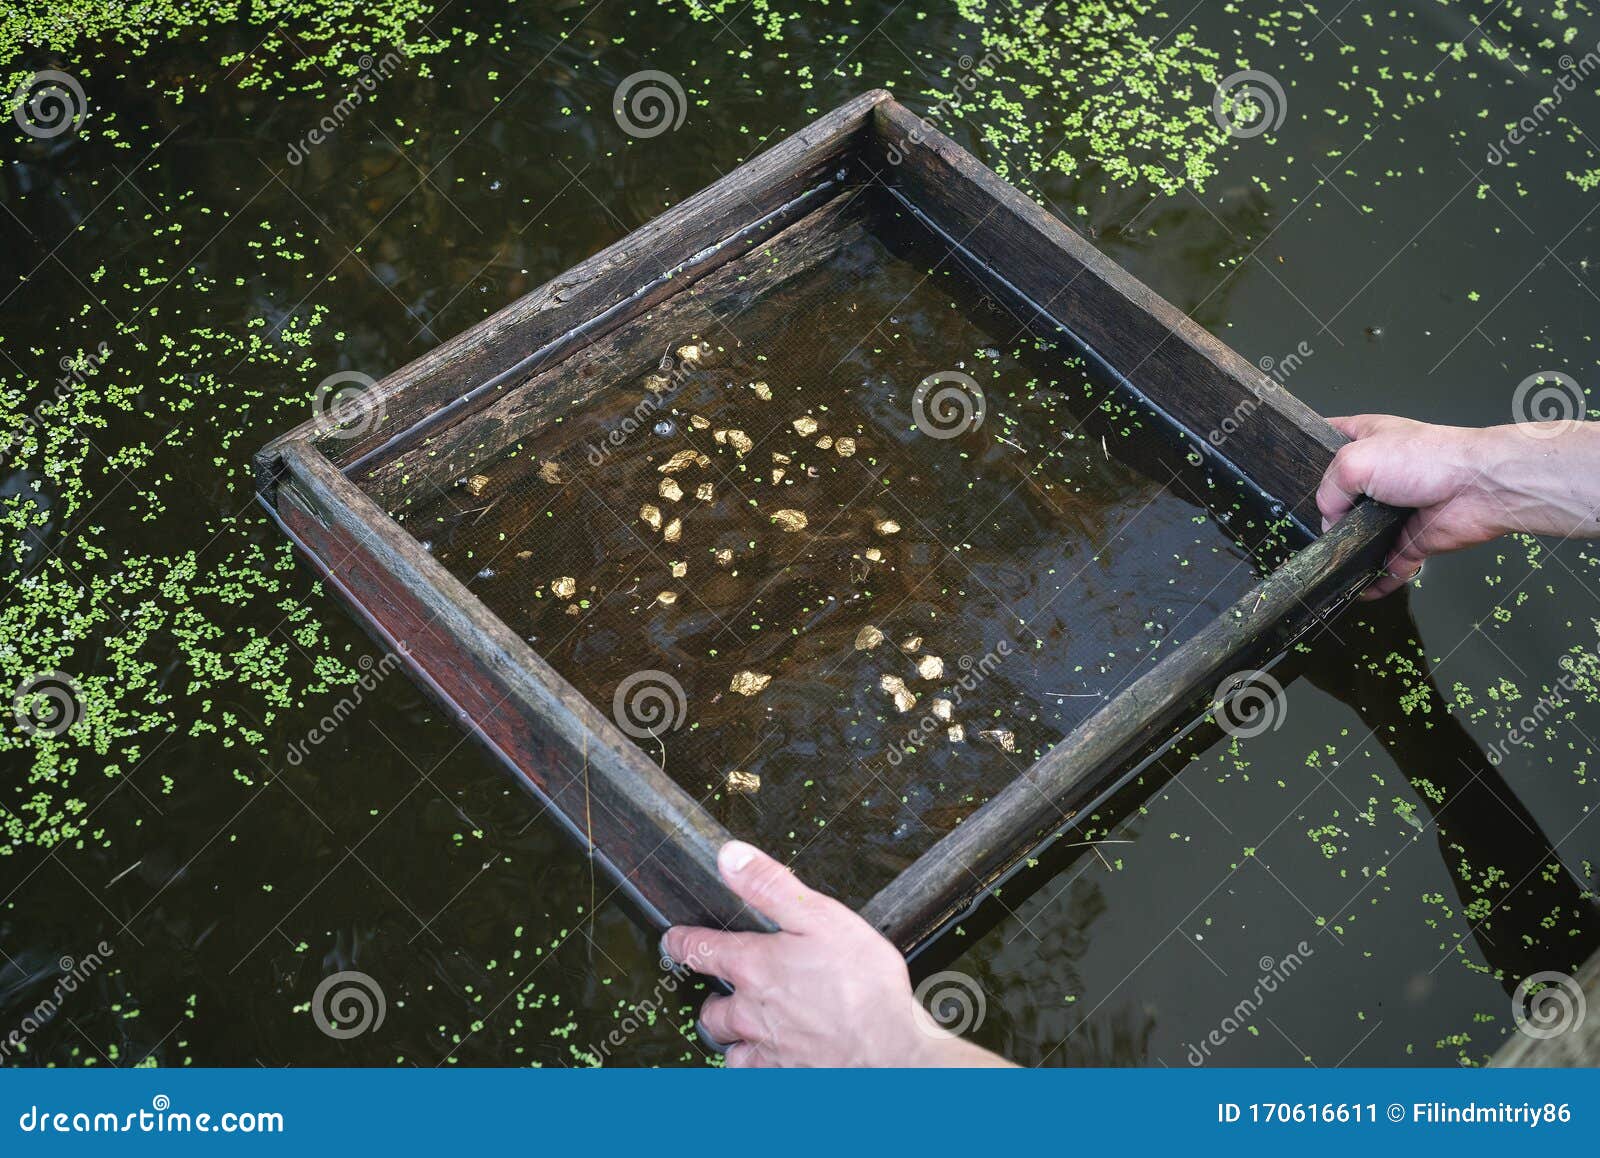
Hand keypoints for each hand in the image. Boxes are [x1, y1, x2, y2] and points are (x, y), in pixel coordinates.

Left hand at [662, 841, 1009, 1066]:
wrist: (892, 1052)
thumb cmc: (865, 984)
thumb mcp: (820, 916)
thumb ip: (770, 885)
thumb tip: (729, 857)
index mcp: (754, 966)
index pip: (698, 951)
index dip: (682, 942)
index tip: (675, 939)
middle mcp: (751, 1012)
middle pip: (710, 1011)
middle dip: (715, 1000)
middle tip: (726, 992)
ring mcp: (767, 1051)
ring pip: (729, 1050)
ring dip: (734, 1038)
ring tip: (750, 1028)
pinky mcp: (784, 1078)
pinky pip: (756, 1076)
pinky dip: (759, 1067)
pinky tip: (775, 1060)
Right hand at [1316, 415, 1599, 597]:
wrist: (1480, 488)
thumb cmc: (1423, 458)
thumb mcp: (1355, 459)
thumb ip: (1327, 490)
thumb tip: (1330, 523)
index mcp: (1365, 440)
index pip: (1326, 439)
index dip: (1305, 452)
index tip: (1281, 473)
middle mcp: (1377, 475)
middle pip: (1337, 496)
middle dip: (1321, 514)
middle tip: (1298, 530)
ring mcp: (1393, 510)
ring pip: (1358, 536)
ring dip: (1345, 553)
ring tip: (1321, 569)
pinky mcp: (1410, 541)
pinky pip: (1386, 567)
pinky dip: (1374, 582)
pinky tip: (1355, 592)